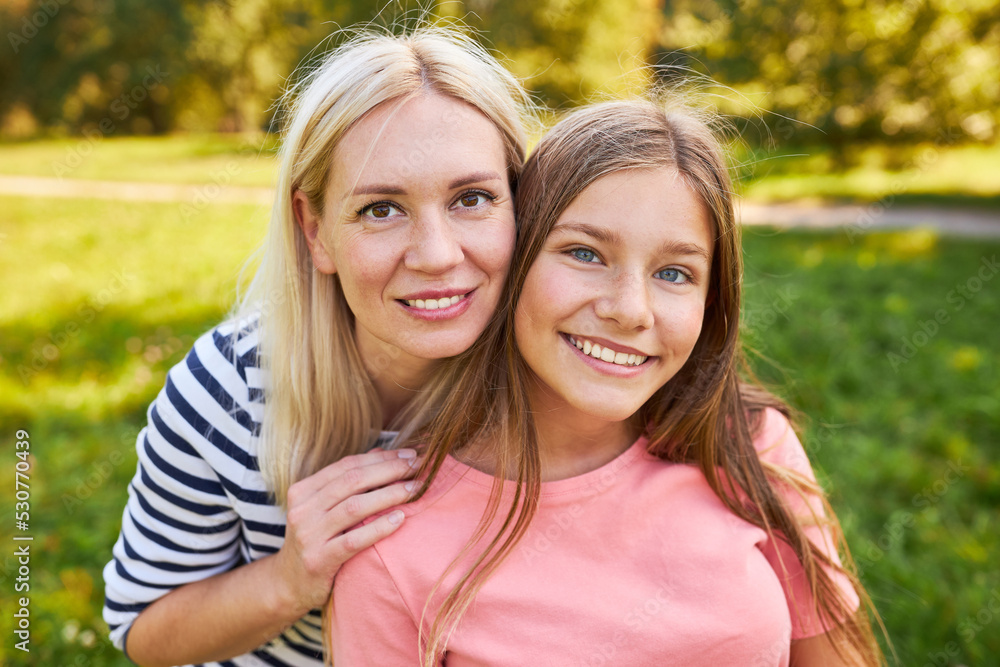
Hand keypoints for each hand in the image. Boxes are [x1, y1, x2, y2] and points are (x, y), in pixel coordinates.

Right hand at [272, 448, 419, 615]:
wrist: (288, 585)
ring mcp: (309, 535)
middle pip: (353, 480)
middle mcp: (303, 509)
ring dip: (390, 494)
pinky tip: (400, 519)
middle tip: (418, 466)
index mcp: (303, 490)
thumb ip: (346, 482)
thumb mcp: (322, 509)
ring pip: (355, 506)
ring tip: (415, 489)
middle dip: (390, 470)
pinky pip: (354, 540)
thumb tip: (379, 452)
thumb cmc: (315, 541)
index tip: (409, 454)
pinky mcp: (319, 560)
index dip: (381, 457)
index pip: (347, 465)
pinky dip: (379, 527)